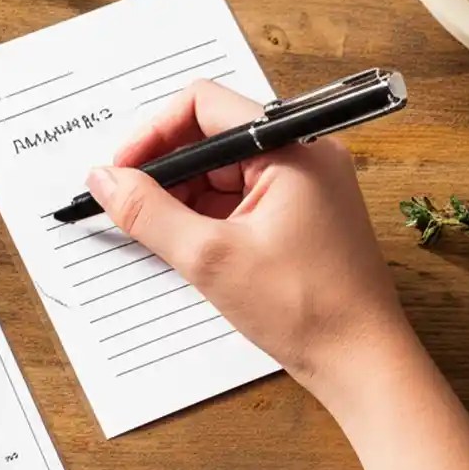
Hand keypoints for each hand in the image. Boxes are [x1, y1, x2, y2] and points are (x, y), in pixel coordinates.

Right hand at [84, 79, 410, 391]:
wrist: (362, 364)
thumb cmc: (310, 311)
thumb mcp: (210, 258)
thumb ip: (149, 212)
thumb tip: (107, 180)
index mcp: (292, 148)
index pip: (204, 105)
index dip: (153, 133)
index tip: (122, 169)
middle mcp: (302, 155)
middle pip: (210, 136)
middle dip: (164, 168)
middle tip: (128, 204)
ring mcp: (302, 185)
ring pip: (220, 170)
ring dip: (181, 195)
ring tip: (156, 233)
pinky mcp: (297, 214)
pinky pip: (236, 197)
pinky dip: (203, 216)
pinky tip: (184, 244)